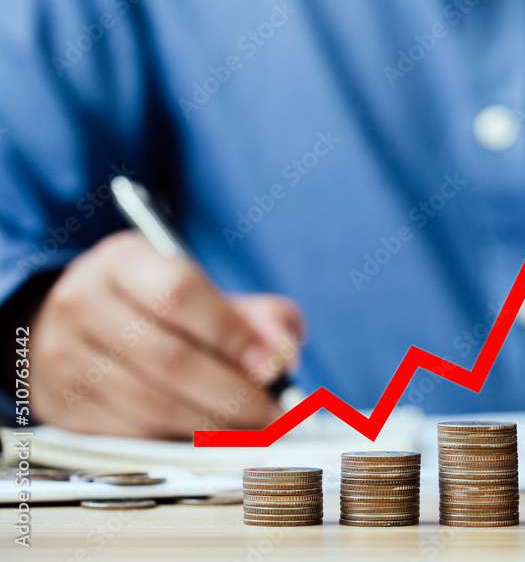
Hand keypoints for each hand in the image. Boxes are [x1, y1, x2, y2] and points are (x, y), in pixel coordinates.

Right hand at [31, 231, 301, 437]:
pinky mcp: (63, 405)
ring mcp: (65, 357)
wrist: (77, 325)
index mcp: (124, 262)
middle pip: (170, 358)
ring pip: (152, 404)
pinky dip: (179, 440)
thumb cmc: (159, 308)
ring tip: (252, 429)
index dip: (232, 334)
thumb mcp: (204, 291)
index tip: (273, 364)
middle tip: (273, 411)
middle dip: (233, 392)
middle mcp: (84, 303)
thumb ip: (257, 315)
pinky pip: (133, 433)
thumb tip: (283, 350)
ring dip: (213, 424)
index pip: (179, 294)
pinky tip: (209, 435)